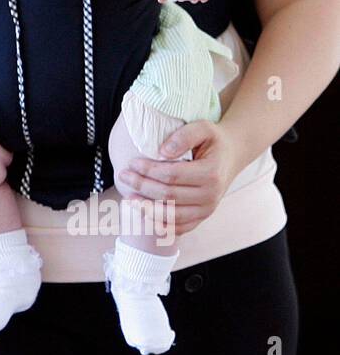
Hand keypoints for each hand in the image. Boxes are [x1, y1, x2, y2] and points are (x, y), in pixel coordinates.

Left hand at [116, 119, 239, 237]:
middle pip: (168, 195)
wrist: (231, 156)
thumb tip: (162, 152)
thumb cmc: (213, 140)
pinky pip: (179, 227)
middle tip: (123, 176)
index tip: (132, 162)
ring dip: (146, 208)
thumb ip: (183, 136)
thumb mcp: (203, 127)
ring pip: (171, 216)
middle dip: (142, 186)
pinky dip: (159, 224)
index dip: (148, 170)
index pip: (172, 175)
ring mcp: (207, 210)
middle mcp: (211, 195)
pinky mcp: (202, 218)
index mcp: (211, 173)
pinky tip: (143, 214)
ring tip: (128, 197)